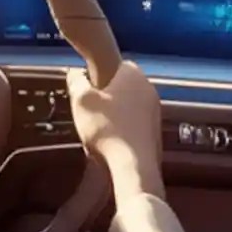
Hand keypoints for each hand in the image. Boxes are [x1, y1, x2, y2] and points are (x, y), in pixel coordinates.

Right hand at [66, 60, 165, 199]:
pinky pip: (136, 126)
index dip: (103, 73)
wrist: (134, 167)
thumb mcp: (81, 101)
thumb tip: (74, 72)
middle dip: (109, 96)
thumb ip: (76, 83)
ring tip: (99, 129)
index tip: (90, 85)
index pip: (119, 63)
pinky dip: (124, 131)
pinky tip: (112, 143)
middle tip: (91, 108)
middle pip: (125, 87)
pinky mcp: (156, 134)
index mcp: (133, 75)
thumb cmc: (106, 128)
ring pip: (131, 107)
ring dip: (116, 114)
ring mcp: (156, 113)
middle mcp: (150, 90)